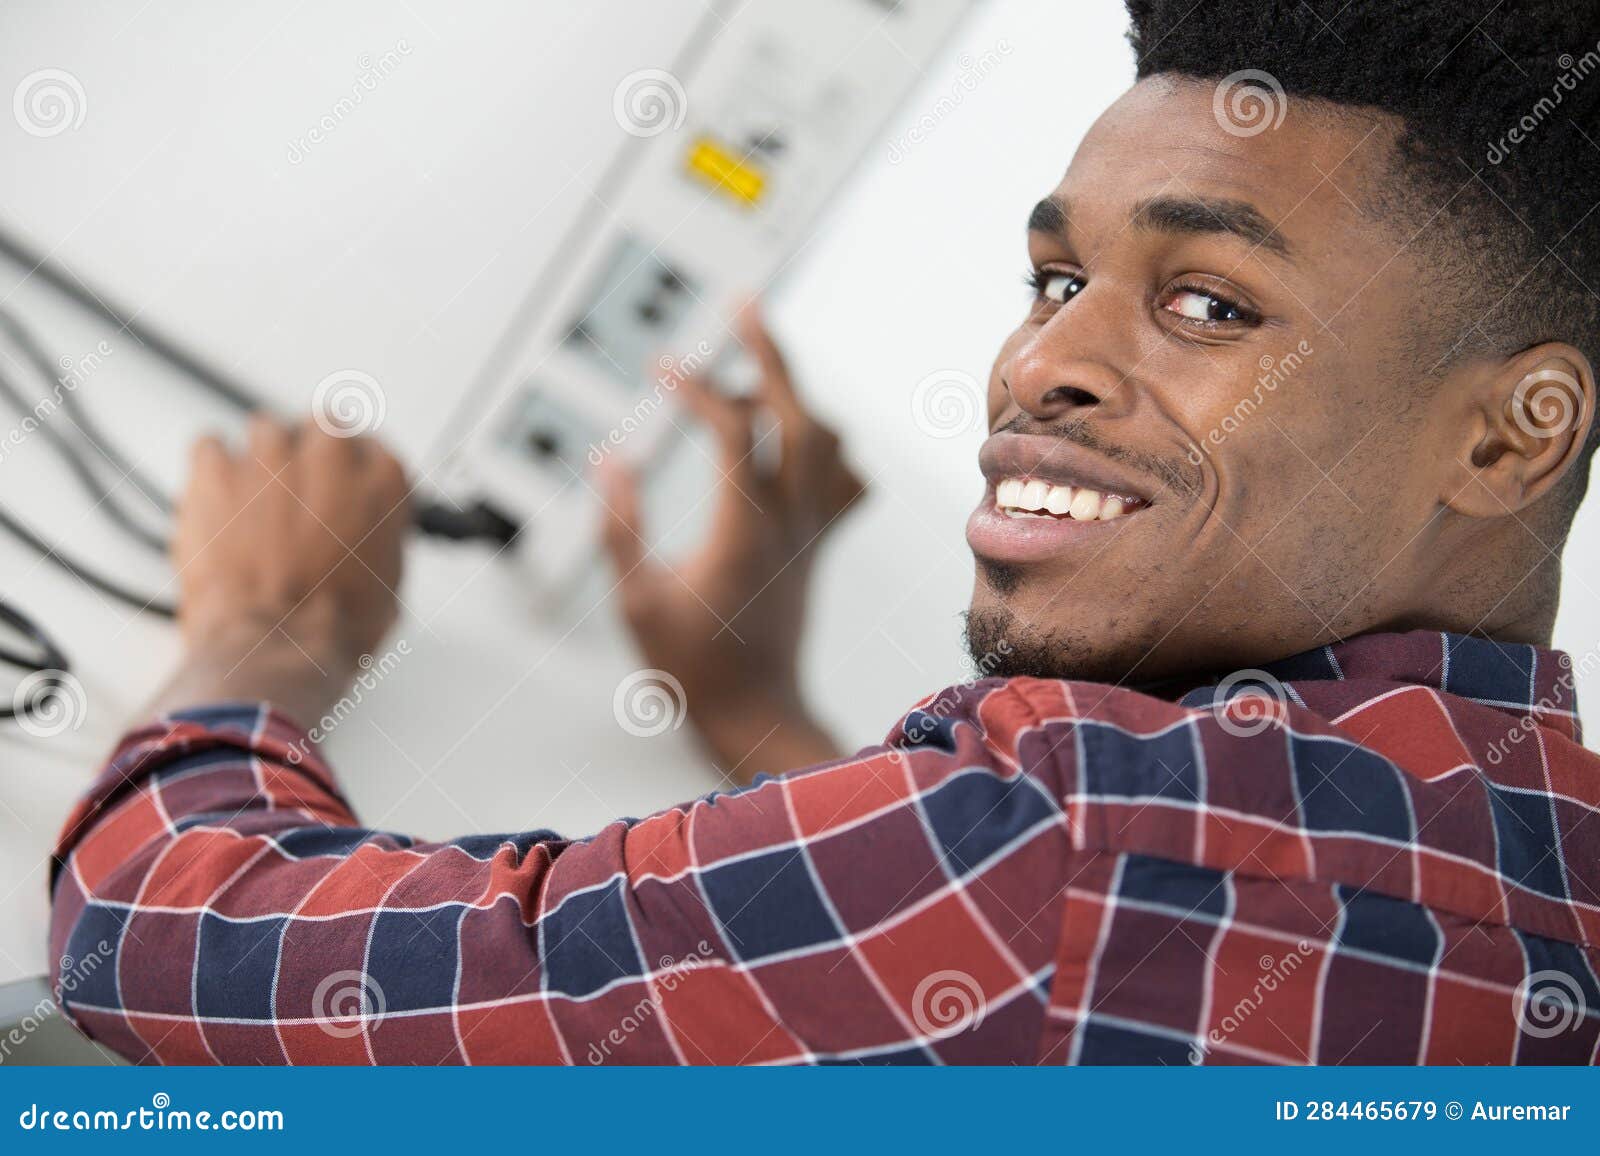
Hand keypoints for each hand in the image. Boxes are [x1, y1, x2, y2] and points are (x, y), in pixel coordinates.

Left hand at [152, 416, 410, 725]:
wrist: (275, 646)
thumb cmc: (332, 626)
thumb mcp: (389, 582)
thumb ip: (378, 535)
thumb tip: (365, 533)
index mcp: (381, 479)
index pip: (373, 448)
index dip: (353, 472)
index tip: (341, 490)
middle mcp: (331, 456)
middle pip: (322, 424)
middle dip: (310, 454)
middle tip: (300, 495)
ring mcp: (271, 458)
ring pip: (265, 429)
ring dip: (262, 460)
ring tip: (255, 505)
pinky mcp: (216, 471)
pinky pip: (209, 446)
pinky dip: (211, 469)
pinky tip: (217, 501)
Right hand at [599, 305, 864, 780]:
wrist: (757, 712)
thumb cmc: (695, 666)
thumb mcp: (636, 601)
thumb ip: (620, 528)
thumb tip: (610, 463)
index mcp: (745, 529)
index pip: (733, 430)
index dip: (698, 388)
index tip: (664, 371)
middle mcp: (791, 522)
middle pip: (797, 412)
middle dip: (770, 350)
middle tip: (743, 307)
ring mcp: (812, 532)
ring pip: (829, 441)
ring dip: (793, 398)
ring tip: (747, 383)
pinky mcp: (820, 545)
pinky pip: (847, 484)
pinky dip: (829, 451)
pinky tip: (795, 446)